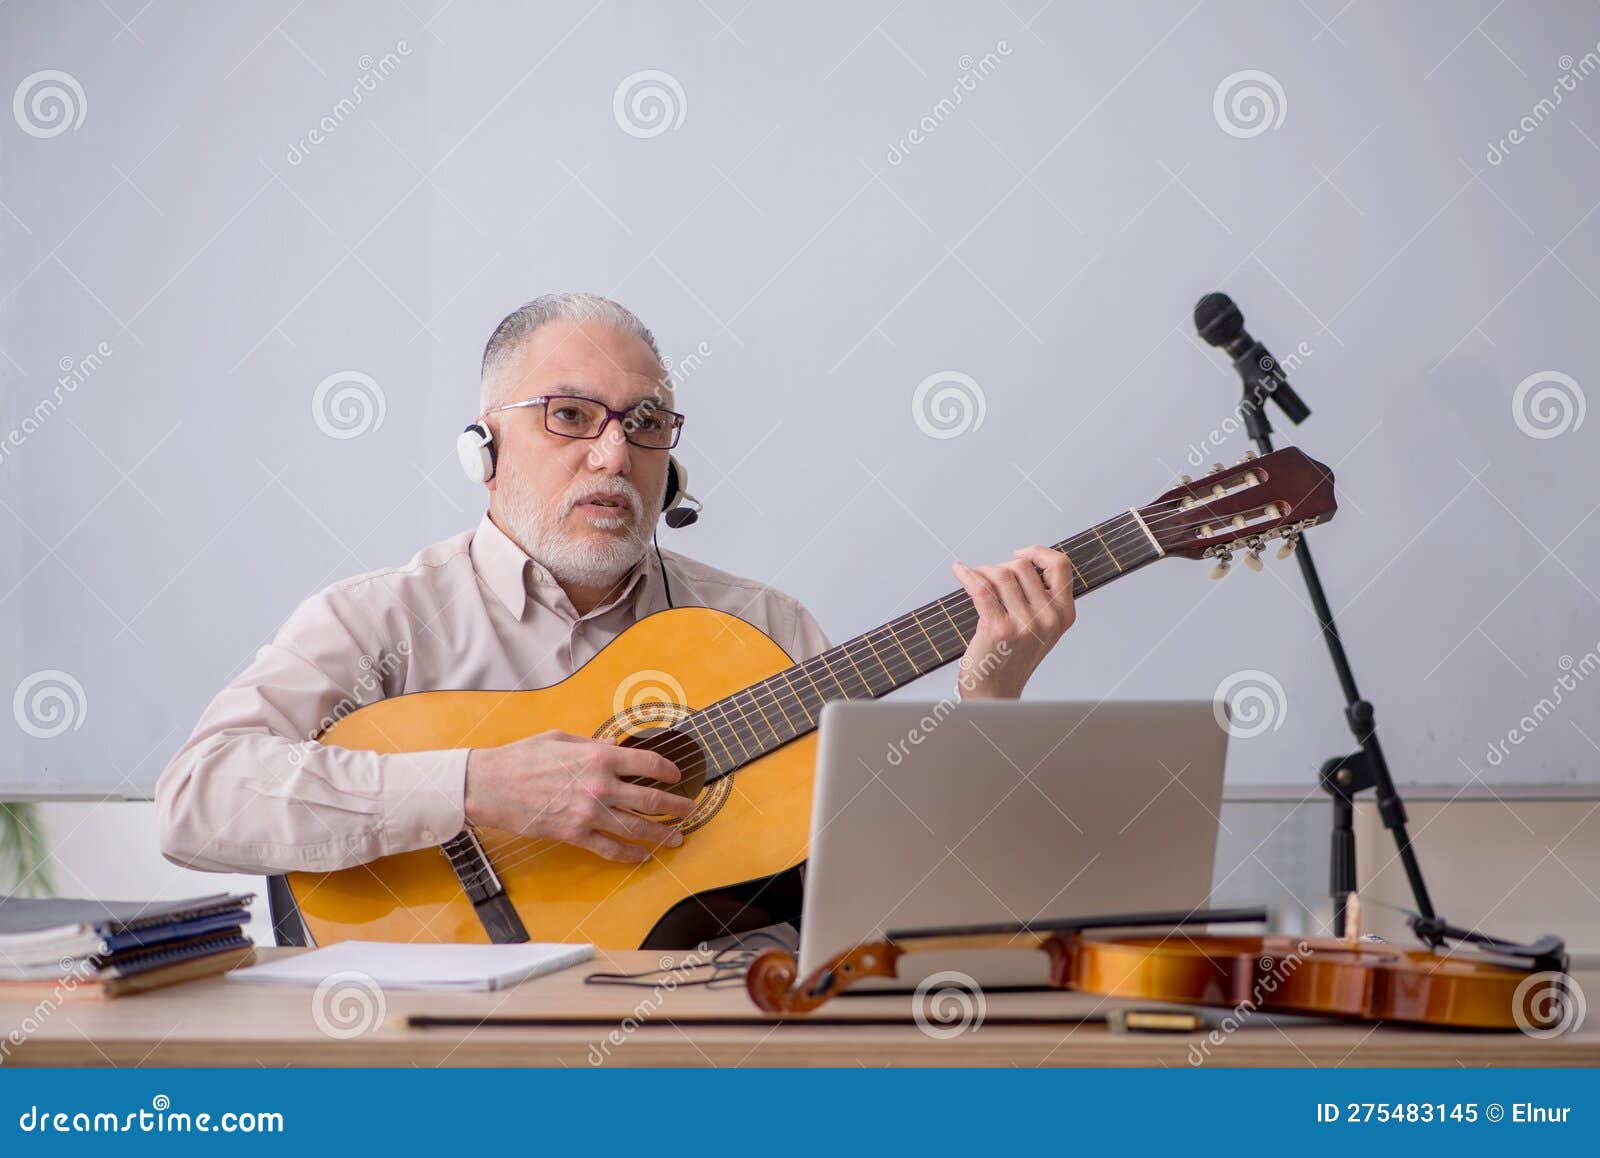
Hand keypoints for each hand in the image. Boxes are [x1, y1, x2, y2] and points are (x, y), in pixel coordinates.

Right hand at [464, 729, 693, 862]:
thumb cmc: (523, 757)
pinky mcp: (575, 834)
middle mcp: (601, 785)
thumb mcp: (561, 738)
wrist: (491, 785)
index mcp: (599, 756)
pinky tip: (642, 856)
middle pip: (651, 799)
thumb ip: (592, 744)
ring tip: (677, 838)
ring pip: (636, 827)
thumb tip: (614, 747)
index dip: (669, 770)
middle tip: (690, 810)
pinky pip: (610, 848)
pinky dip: (630, 854)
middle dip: (676, 806)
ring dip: (661, 834)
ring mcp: (589, 812)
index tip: (677, 775)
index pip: (648, 763)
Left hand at [952, 544, 1076, 699]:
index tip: (1020, 553)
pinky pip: (980, 587)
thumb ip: (1041, 597)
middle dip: (1000, 566)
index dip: (1038, 552)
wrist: (996, 693)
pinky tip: (959, 571)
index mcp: (1063, 615)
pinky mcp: (998, 629)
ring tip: (975, 581)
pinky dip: (966, 574)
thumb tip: (1021, 560)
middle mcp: (1048, 619)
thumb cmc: (1013, 657)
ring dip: (983, 572)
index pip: (1061, 566)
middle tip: (988, 580)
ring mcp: (1024, 624)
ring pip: (1000, 573)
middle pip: (1022, 567)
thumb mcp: (1041, 628)